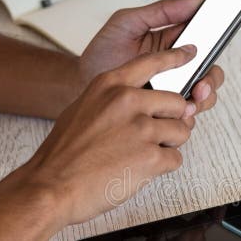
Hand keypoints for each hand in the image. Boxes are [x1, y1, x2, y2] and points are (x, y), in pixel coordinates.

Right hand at [20, 45, 198, 224]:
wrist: (50, 187)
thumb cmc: (64, 154)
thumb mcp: (84, 109)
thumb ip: (116, 101)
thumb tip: (151, 104)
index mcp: (109, 85)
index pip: (152, 62)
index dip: (176, 58)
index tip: (190, 53)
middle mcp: (127, 101)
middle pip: (178, 102)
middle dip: (173, 121)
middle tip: (154, 135)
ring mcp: (141, 128)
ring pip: (182, 131)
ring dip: (168, 146)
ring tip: (141, 155)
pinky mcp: (151, 156)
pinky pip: (176, 158)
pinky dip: (162, 167)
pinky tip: (138, 170)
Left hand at [80, 0, 223, 122]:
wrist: (81, 83)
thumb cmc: (103, 52)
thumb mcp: (127, 22)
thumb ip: (160, 11)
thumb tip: (193, 2)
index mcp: (173, 40)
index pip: (204, 37)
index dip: (215, 38)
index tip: (217, 40)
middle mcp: (178, 65)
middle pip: (210, 69)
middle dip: (211, 77)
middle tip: (201, 83)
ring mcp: (174, 87)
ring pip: (204, 92)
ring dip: (204, 96)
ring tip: (192, 99)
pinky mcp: (166, 108)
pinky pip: (187, 112)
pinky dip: (189, 113)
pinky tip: (179, 113)